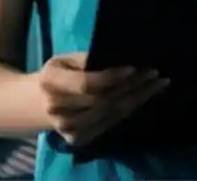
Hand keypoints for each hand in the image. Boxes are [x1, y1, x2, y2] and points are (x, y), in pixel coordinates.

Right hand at [36, 52, 167, 146]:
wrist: (38, 103)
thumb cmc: (60, 74)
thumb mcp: (67, 58)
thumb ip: (87, 59)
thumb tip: (119, 58)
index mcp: (50, 81)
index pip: (85, 83)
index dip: (111, 77)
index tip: (134, 68)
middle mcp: (56, 108)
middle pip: (102, 100)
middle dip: (132, 86)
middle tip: (155, 73)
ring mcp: (67, 127)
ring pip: (110, 113)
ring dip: (138, 99)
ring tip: (158, 84)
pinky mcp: (78, 139)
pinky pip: (110, 123)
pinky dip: (130, 110)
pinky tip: (145, 97)